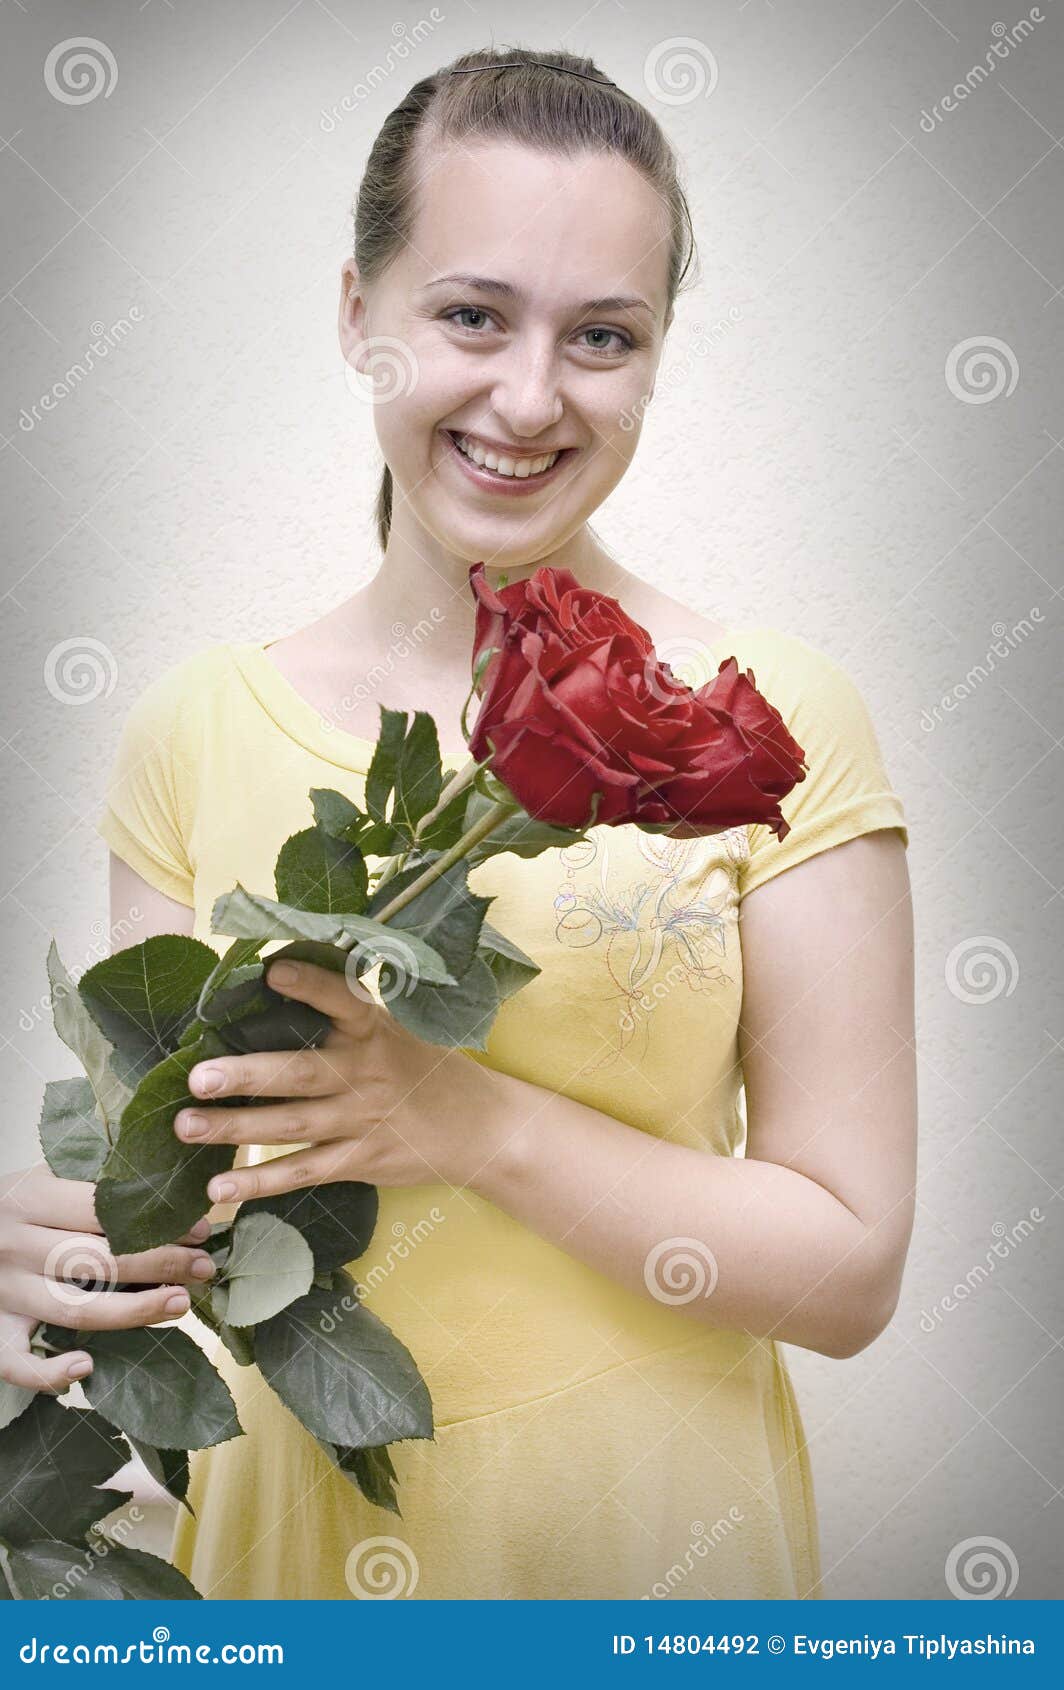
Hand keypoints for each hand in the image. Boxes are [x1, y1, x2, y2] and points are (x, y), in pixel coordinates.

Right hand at [0, 1162, 215, 1391]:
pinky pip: (16, 1362)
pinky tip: (86, 1367)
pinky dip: (48, 1372)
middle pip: (99, 1260)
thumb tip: (168, 1182)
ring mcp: (2, 1292)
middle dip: (162, 1264)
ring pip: (75, 1310)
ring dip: (134, 1311)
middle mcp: (14, 1245)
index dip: (159, 1223)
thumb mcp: (42, 1176)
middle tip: (204, 1267)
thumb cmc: (9, 1204)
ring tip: (179, 1304)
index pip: (105, 1211)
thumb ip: (91, 1179)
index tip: (201, 1230)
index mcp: (30, 1198)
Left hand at [174, 959, 508, 1204]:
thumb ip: (344, 1018)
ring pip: (290, 1125)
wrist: (481, 1128)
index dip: (308, 985)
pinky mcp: (360, 1159)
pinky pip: (303, 1171)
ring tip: (186, 1127)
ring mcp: (362, 1119)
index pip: (340, 999)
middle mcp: (366, 1072)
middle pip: (299, 1073)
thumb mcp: (396, 1031)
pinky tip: (219, 1187)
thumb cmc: (425, 1069)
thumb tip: (270, 986)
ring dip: (235, 1127)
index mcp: (374, 1029)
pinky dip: (260, 1182)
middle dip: (245, 1075)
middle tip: (196, 1078)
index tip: (271, 971)